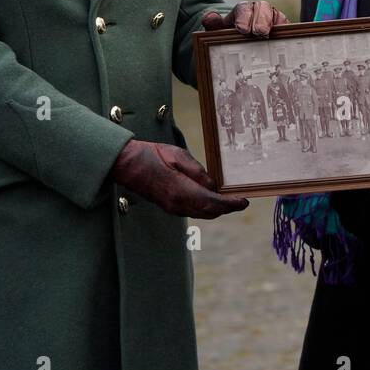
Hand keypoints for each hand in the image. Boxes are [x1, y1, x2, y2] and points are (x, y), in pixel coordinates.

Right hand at [110, 139, 249, 217]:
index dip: (231, 204)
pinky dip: (206, 207)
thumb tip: (213, 185)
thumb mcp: (178, 156)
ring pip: (201, 213)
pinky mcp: (169, 206)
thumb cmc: (150, 155)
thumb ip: (198, 172)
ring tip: (230, 200)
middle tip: (240, 202)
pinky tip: (211, 198)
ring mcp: (172, 208)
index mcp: (181, 191)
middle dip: (227, 209)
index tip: (244, 202)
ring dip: (217, 209)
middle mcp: (177, 204)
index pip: (212, 203)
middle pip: (209, 212)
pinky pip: (192, 211)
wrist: (125, 165)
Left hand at [200, 1, 287, 36]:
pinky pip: (288, 30)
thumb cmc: (230, 35)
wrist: (242, 41)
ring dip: (276, 26)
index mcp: (243, 9)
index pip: (244, 8)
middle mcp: (260, 11)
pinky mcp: (284, 30)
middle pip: (264, 8)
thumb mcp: (218, 31)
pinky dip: (287, 35)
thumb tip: (209, 18)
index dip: (244, 17)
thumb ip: (213, 24)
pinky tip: (284, 44)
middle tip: (259, 32)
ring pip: (278, 17)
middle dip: (261, 19)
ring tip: (272, 37)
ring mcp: (274, 20)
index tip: (242, 29)